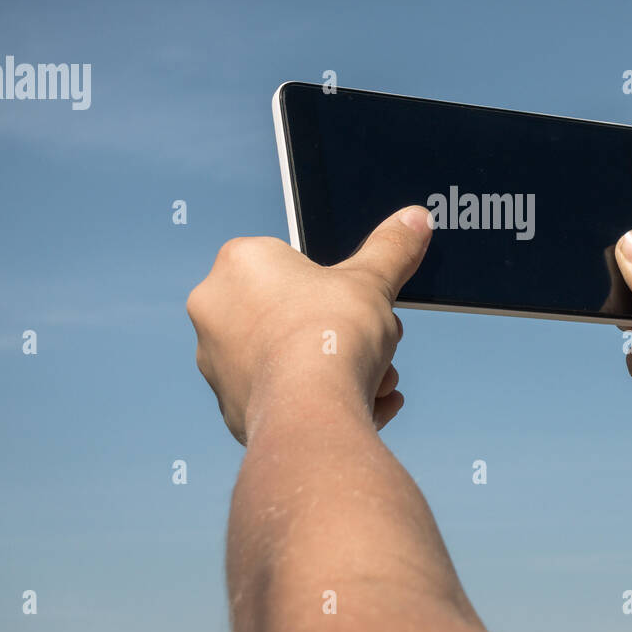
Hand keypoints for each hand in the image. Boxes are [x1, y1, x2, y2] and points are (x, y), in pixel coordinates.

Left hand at [187, 205, 432, 443]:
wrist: (309, 415)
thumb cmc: (330, 335)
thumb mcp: (372, 281)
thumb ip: (391, 248)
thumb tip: (415, 217)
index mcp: (240, 264)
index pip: (294, 263)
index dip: (337, 286)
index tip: (360, 305)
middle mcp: (215, 309)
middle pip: (297, 314)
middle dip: (345, 333)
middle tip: (375, 345)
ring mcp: (217, 362)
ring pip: (291, 358)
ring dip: (339, 369)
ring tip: (375, 382)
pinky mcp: (230, 406)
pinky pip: (285, 397)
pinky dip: (319, 400)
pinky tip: (362, 406)